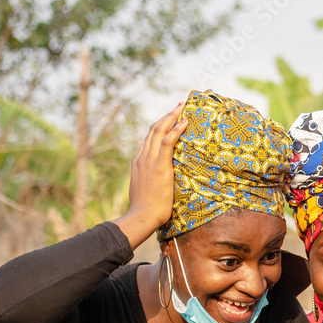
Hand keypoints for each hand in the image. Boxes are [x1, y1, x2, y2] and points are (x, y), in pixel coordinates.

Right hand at [114, 103, 187, 246]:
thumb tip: (159, 183)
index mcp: (138, 163)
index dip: (159, 128)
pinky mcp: (159, 165)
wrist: (142, 215)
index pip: (149, 140)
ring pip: (159, 131)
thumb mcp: (146, 190)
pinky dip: (176, 129)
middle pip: (153, 130)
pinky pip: (168, 142)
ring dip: (172, 117)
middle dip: (166, 117)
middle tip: (178, 107)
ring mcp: (149, 160)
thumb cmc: (147, 209)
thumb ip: (150, 182)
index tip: (168, 121)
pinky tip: (184, 122)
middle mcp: (142, 158)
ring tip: (182, 108)